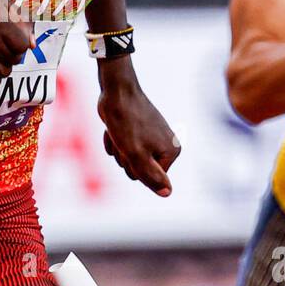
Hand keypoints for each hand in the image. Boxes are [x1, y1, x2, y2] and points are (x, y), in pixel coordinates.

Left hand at [98, 77, 180, 196]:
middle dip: (125, 158)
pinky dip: (113, 141)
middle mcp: (165, 145)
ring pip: (127, 159)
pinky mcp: (137, 131)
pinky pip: (121, 148)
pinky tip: (113, 129)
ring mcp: (151, 137)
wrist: (116, 91)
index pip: (150, 180)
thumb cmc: (126, 122)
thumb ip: (151, 177)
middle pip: (139, 170)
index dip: (136, 168)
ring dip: (118, 149)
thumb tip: (168, 193)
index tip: (133, 149)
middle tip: (124, 140)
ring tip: (119, 132)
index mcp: (171, 152)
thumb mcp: (137, 155)